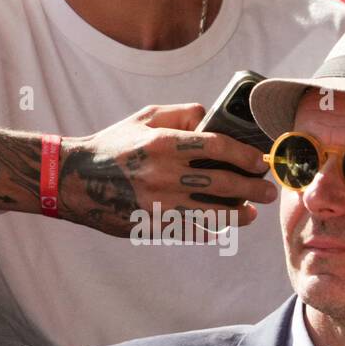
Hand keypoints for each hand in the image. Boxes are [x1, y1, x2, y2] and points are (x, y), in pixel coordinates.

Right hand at [59, 104, 276, 237]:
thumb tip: (212, 116)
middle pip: (224, 183)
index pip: (218, 146)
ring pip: (214, 212)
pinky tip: (222, 224)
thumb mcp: (144, 119)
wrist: (75, 179)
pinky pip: (193, 230)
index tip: (260, 161)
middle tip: (269, 191)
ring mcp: (161, 203)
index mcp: (164, 143)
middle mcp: (165, 173)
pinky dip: (211, 228)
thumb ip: (180, 115)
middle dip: (254, 188)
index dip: (246, 155)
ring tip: (252, 213)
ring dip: (240, 214)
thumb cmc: (115, 146)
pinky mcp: (155, 225)